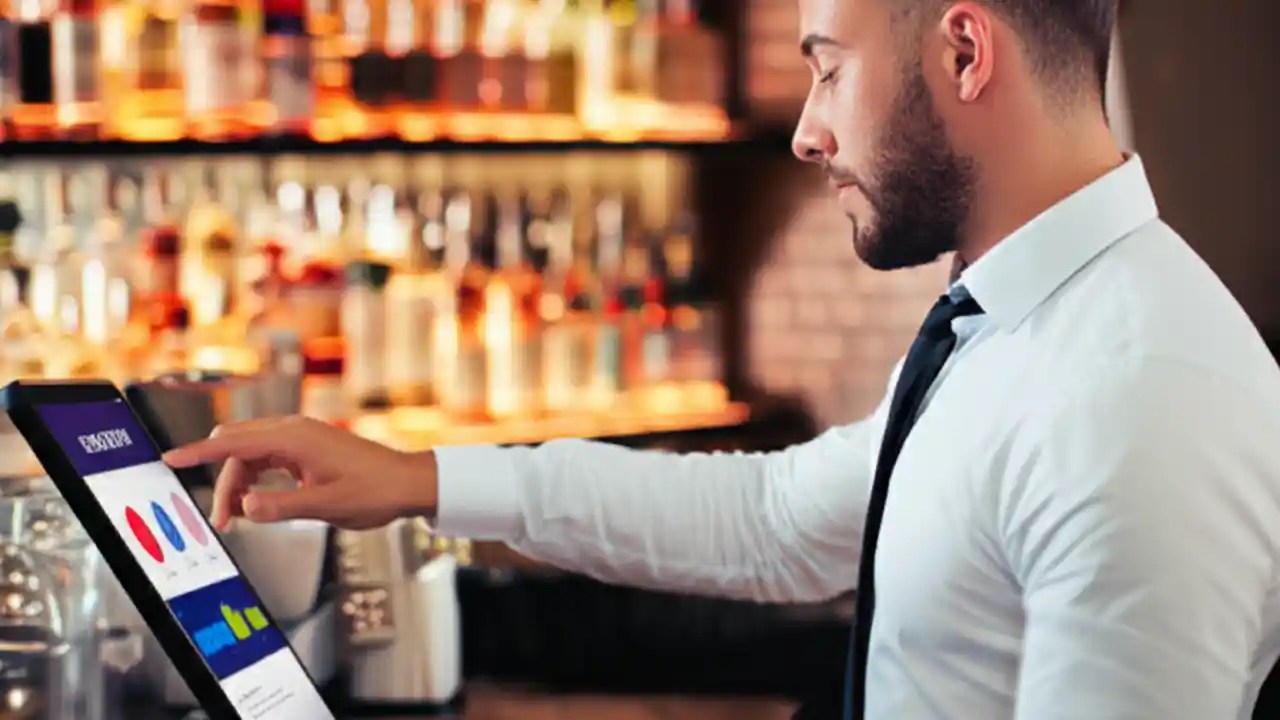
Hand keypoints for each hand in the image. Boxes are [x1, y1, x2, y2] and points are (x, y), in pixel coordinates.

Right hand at [162, 416, 437, 530]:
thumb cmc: (375, 491)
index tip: (169, 460)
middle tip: (221, 521)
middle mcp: (294, 431)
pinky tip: (256, 504)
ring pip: (250, 455)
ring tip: (237, 519)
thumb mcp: (327, 507)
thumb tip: (245, 507)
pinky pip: (267, 460)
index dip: (198, 453)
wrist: (408, 483)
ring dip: (238, 484)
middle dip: (222, 481)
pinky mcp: (306, 450)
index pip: (234, 442)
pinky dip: (255, 480)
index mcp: (295, 438)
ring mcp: (300, 439)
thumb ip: (283, 507)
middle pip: (237, 447)